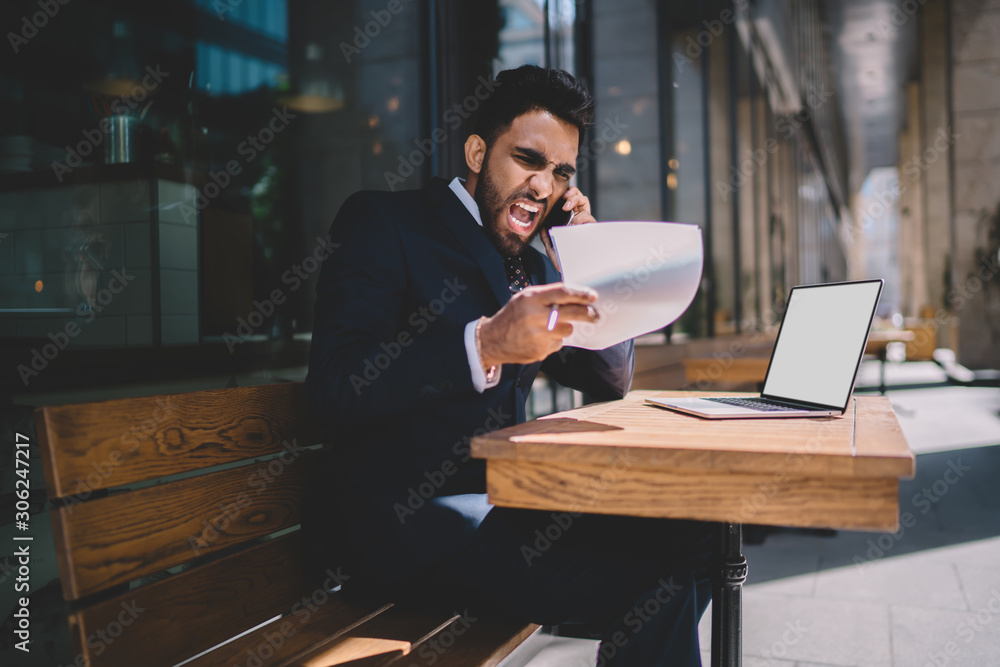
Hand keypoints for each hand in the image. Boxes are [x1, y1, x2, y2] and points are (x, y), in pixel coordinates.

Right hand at [479, 283, 597, 366]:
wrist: (492, 341)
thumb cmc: (512, 316)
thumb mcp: (524, 299)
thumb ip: (546, 296)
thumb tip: (575, 297)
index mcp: (531, 299)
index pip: (562, 293)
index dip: (580, 294)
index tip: (593, 296)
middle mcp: (535, 316)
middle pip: (571, 313)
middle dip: (587, 314)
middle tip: (595, 315)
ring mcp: (538, 335)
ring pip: (566, 330)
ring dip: (564, 328)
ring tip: (549, 327)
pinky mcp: (539, 351)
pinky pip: (558, 344)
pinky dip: (553, 341)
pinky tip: (540, 339)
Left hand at [540, 186, 594, 272]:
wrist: (573, 271)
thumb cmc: (563, 260)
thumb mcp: (551, 247)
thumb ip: (546, 237)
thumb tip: (541, 227)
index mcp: (568, 221)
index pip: (568, 203)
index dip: (566, 196)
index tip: (558, 197)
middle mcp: (577, 220)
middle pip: (577, 198)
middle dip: (572, 193)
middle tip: (565, 197)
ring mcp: (585, 223)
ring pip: (584, 202)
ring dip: (576, 199)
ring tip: (567, 206)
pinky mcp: (591, 229)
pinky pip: (589, 217)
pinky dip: (582, 216)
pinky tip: (575, 222)